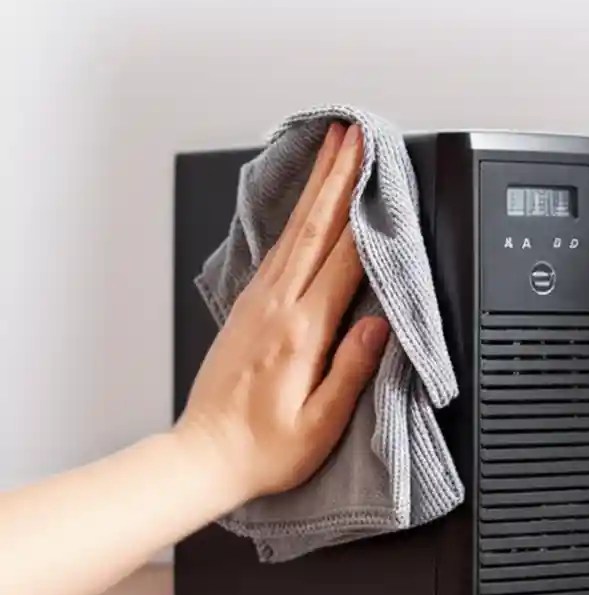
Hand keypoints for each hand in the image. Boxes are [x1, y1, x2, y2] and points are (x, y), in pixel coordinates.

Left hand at [179, 122, 388, 502]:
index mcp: (301, 333)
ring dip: (317, 187)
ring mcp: (258, 304)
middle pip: (315, 228)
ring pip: (295, 232)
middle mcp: (276, 308)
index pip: (343, 259)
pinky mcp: (248, 309)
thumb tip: (380, 326)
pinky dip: (298, 218)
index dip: (363, 211)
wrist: (203, 459)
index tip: (377, 172)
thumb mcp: (320, 424)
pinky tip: (307, 205)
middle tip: (354, 136)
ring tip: (334, 152)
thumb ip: (351, 371)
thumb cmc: (265, 449)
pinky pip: (279, 250)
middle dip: (337, 176)